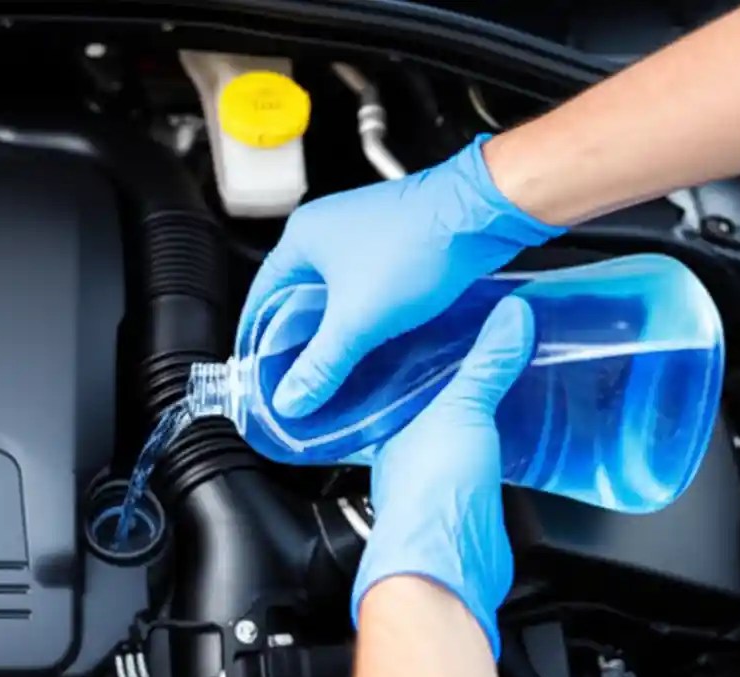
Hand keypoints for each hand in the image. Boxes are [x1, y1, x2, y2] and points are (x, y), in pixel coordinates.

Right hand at [240, 135, 563, 417]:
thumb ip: (322, 365)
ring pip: (335, 295)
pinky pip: (365, 290)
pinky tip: (372, 346)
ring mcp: (363, 236)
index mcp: (302, 238)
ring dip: (334, 330)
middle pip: (297, 297)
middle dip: (298, 339)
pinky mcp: (395, 246)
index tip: (257, 369)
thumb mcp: (359, 320)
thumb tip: (292, 398)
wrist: (483, 214)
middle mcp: (328, 232)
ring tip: (334, 369)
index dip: (257, 335)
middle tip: (297, 377)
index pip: (262, 294)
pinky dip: (363, 318)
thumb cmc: (420, 245)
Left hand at [352, 297, 534, 658]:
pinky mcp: (471, 500)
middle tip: (496, 342)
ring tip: (515, 376)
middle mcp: (409, 449)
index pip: (408, 375)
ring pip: (463, 430)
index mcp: (391, 423)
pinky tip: (522, 429)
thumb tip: (511, 315)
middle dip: (463, 377)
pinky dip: (503, 440)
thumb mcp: (460, 408)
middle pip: (437, 403)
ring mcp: (439, 475)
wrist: (450, 562)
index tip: (460, 322)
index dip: (432, 349)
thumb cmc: (430, 492)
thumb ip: (486, 363)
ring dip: (485, 409)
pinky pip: (488, 458)